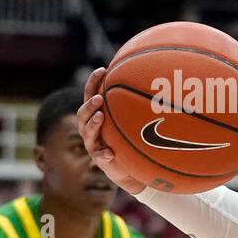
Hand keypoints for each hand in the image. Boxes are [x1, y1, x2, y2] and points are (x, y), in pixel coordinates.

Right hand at [76, 67, 145, 195]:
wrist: (129, 168)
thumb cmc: (129, 139)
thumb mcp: (130, 121)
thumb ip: (134, 106)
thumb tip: (154, 82)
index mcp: (96, 116)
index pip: (90, 95)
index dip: (93, 83)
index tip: (102, 69)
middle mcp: (90, 128)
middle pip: (82, 114)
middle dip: (89, 105)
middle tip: (99, 98)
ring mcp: (93, 143)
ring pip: (87, 132)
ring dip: (93, 124)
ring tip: (101, 117)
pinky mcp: (99, 158)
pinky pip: (99, 156)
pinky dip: (103, 154)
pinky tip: (109, 153)